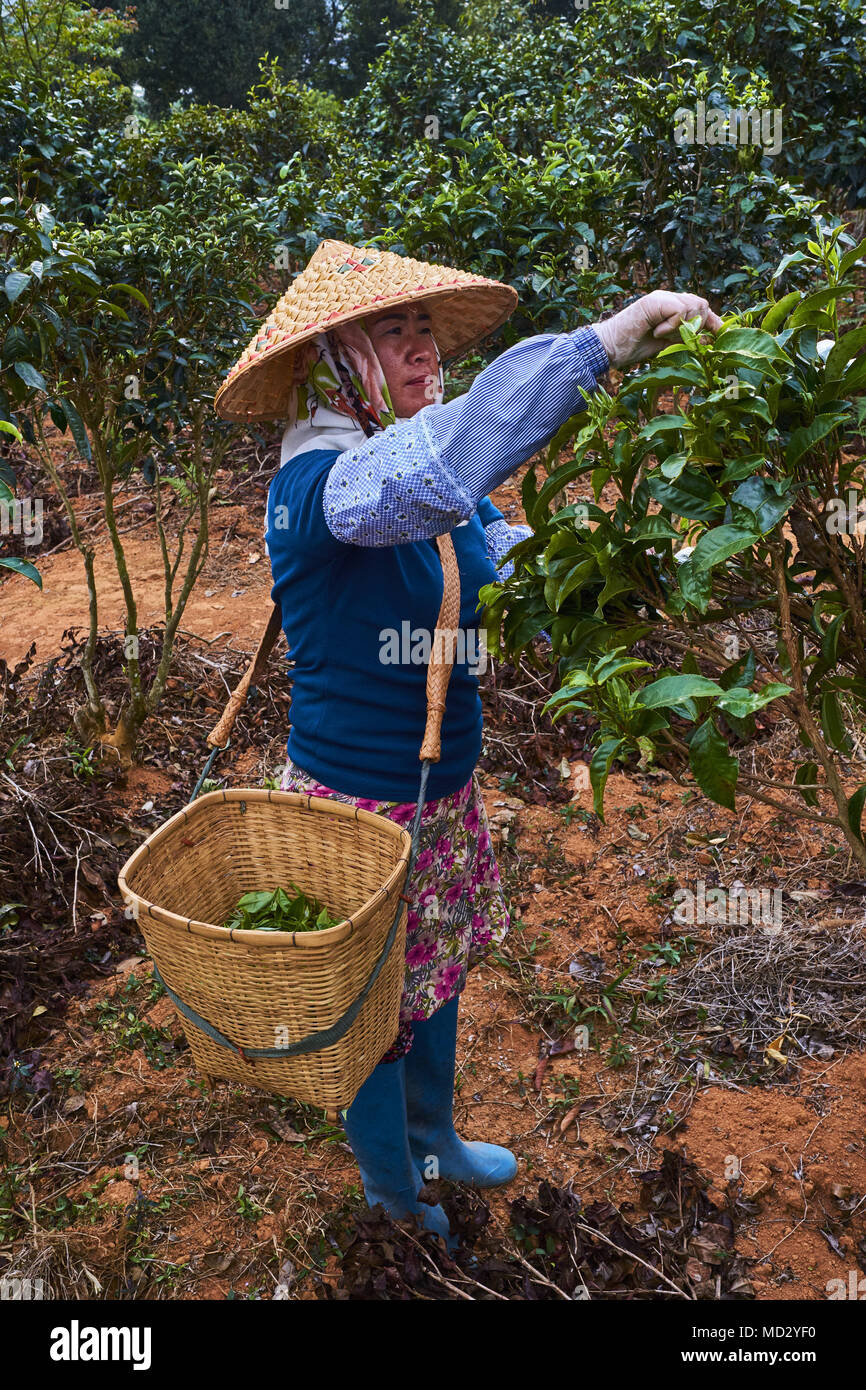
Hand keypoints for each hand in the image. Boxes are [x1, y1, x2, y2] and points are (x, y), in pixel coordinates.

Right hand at [594, 290, 722, 367]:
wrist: (608, 348)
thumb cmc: (631, 349)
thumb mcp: (666, 345)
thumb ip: (684, 339)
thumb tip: (708, 341)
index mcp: (671, 307)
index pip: (701, 309)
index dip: (713, 322)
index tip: (721, 336)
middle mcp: (667, 298)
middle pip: (702, 304)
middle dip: (698, 325)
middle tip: (678, 339)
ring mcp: (660, 297)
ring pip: (694, 305)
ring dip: (683, 326)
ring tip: (663, 335)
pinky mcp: (654, 301)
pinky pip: (679, 310)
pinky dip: (672, 325)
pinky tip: (657, 332)